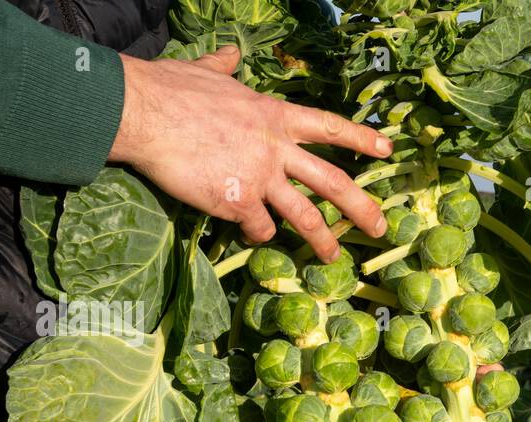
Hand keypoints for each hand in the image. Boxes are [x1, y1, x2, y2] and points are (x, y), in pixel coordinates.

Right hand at [110, 46, 389, 261]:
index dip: (361, 139)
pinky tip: (252, 233)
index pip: (329, 127)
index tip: (387, 150)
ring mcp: (260, 178)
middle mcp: (276, 149)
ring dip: (323, 241)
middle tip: (382, 226)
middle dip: (362, 207)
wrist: (143, 113)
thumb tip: (230, 53)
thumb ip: (225, 68)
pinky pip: (260, 228)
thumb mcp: (207, 72)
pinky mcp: (238, 203)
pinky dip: (260, 235)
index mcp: (274, 116)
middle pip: (333, 182)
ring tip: (334, 258)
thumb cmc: (170, 89)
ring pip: (305, 217)